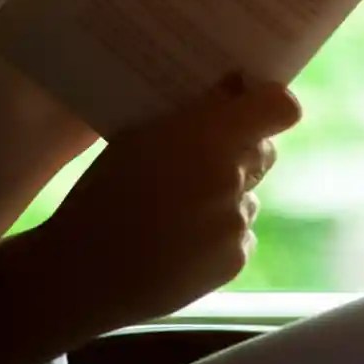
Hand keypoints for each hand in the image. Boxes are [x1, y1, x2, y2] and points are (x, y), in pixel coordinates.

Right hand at [40, 79, 300, 327]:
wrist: (82, 276)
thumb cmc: (101, 197)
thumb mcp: (137, 139)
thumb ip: (195, 115)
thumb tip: (237, 87)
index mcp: (205, 137)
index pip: (280, 109)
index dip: (272, 105)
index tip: (254, 105)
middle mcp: (231, 178)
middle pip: (264, 153)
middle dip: (241, 153)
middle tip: (200, 161)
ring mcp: (236, 222)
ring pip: (247, 196)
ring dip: (224, 199)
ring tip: (173, 214)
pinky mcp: (236, 258)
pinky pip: (238, 234)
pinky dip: (216, 237)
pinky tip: (177, 244)